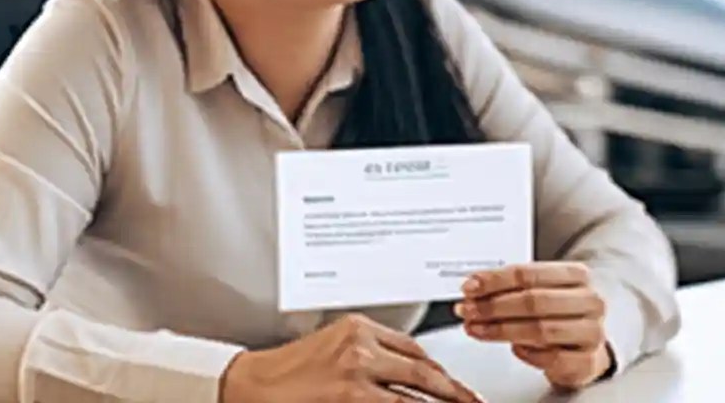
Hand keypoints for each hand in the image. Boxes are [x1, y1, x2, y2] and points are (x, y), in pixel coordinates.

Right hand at [219, 313, 482, 402]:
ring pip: (415, 398)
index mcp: (360, 329)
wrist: (249, 387)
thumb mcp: (334, 345)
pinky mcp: (350, 401)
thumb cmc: (289, 372)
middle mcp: (361, 350)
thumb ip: (372, 353)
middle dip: (456, 393)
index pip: (415, 351)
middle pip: (424, 374)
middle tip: (475, 402)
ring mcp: (357, 379)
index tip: (457, 385)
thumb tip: (413, 373)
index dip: (441, 372)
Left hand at [455, 262, 612, 389]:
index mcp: (577, 275)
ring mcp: (592, 331)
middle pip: (533, 301)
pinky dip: (527, 353)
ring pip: (540, 329)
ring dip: (501, 330)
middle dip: (493, 306)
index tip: (470, 287)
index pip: (530, 273)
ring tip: (476, 328)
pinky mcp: (587, 361)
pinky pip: (550, 357)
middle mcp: (589, 301)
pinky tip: (513, 348)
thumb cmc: (560, 315)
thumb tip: (473, 288)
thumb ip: (512, 288)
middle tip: (467, 310)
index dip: (495, 280)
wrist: (586, 347)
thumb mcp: (541, 293)